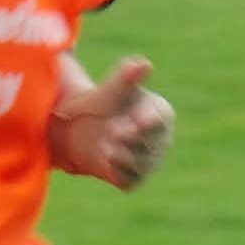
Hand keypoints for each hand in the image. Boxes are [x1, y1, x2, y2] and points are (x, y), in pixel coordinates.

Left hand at [54, 53, 173, 189]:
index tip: (135, 122)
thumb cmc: (104, 103)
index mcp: (160, 113)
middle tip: (111, 131)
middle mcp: (162, 139)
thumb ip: (126, 77)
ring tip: (105, 146)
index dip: (147, 122)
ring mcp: (150, 161)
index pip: (160, 120)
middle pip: (151, 144)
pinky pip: (128, 181)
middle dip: (129, 138)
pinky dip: (115, 172)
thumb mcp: (113, 88)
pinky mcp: (135, 179)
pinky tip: (104, 161)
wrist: (83, 129)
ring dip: (119, 155)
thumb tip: (144, 63)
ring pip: (140, 164)